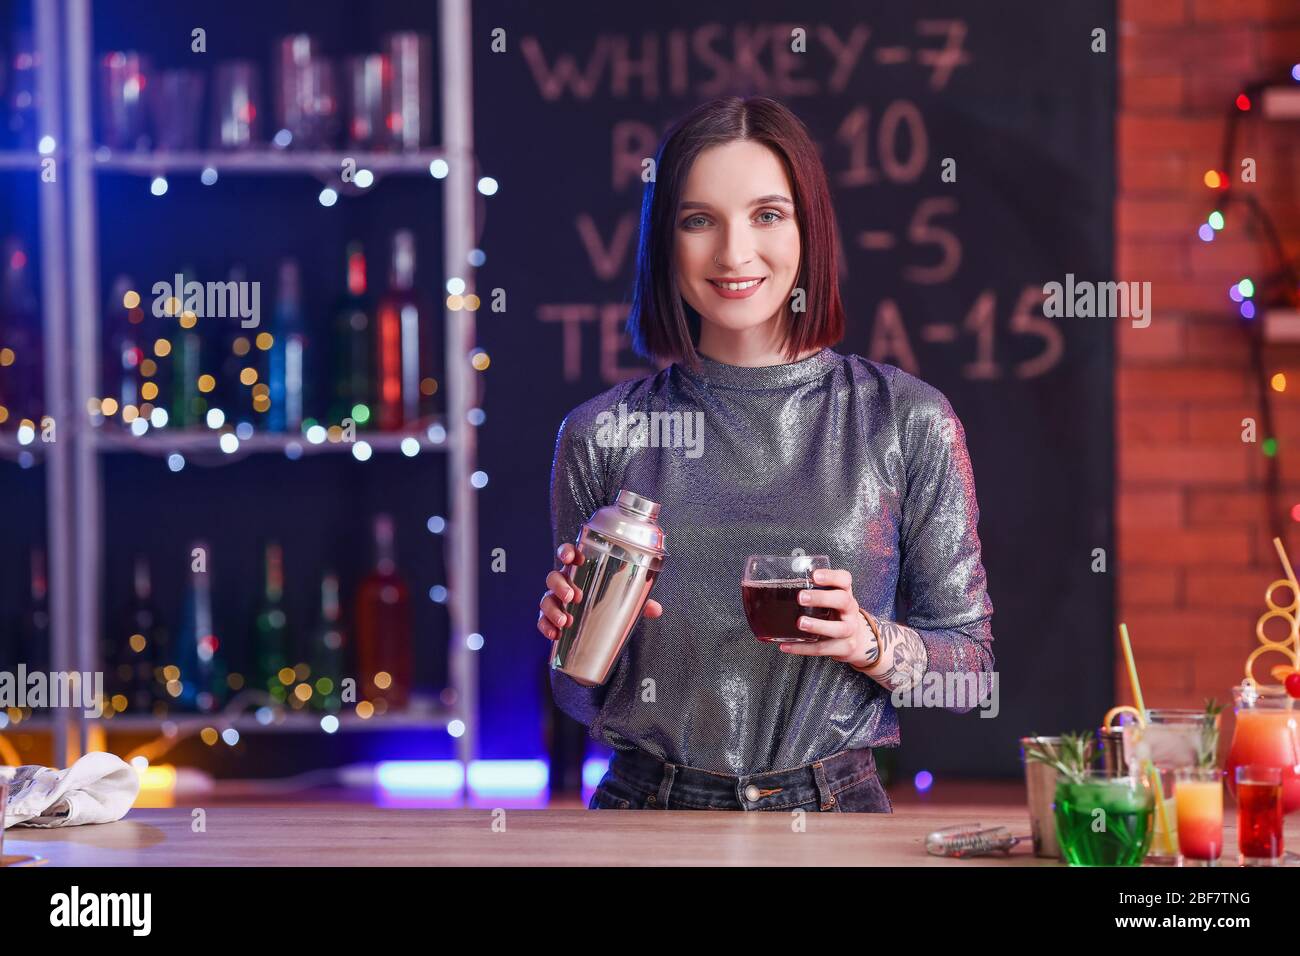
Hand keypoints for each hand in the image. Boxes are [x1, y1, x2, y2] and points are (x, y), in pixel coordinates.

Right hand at [537, 542, 662, 640]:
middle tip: (573, 597)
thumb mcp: (623, 598)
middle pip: (554, 577)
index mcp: (581, 570)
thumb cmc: (607, 600)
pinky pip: (542, 621)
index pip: (569, 555)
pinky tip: (555, 635)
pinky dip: (546, 627)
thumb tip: (656, 610)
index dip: (567, 552)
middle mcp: (565, 582)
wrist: (596, 623)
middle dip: (561, 585)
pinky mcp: (550, 618)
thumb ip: (637, 601)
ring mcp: (556, 600)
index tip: (571, 557)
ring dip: (553, 609)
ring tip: (566, 621)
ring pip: (546, 599)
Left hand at [775, 568, 877, 669]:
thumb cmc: (836, 614)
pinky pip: (823, 648)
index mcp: (845, 593)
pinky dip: (804, 648)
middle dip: (822, 598)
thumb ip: (813, 592)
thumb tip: (780, 585)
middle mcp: (850, 610)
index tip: (815, 576)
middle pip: (843, 600)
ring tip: (800, 623)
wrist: (857, 640)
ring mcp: (850, 630)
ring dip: (818, 626)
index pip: (844, 580)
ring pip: (838, 628)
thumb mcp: (830, 600)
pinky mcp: (844, 648)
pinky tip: (787, 645)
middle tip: (801, 597)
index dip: (831, 576)